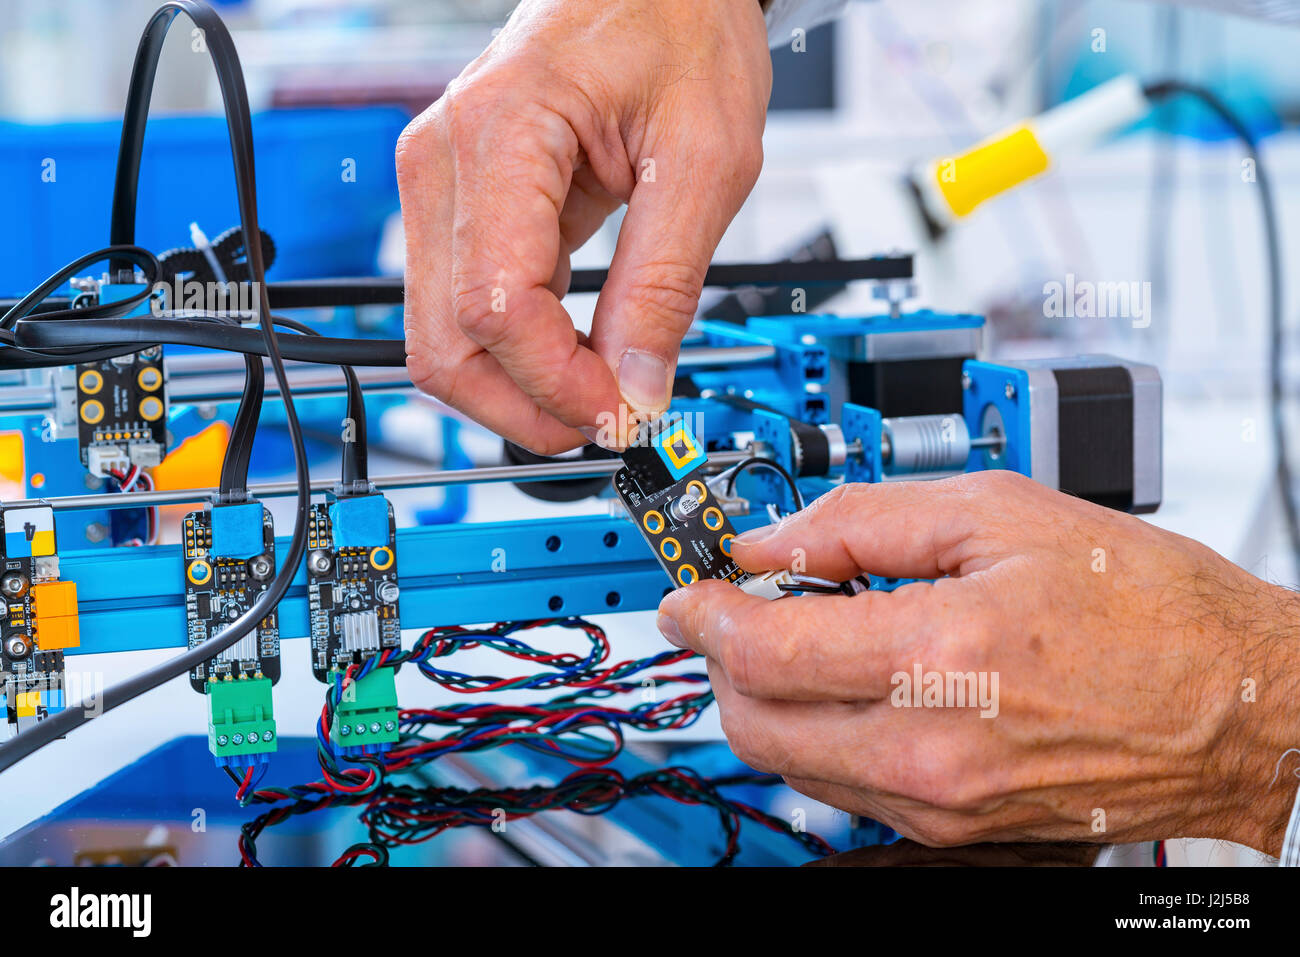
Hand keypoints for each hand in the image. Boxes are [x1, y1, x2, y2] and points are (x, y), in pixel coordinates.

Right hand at [397, 0, 771, 452]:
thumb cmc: (678, 24)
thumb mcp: (705, 159)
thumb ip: (665, 285)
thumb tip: (637, 388)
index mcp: (498, 135)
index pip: (493, 308)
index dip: (555, 384)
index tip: (620, 413)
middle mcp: (444, 162)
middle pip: (442, 342)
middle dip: (524, 407)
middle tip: (607, 425)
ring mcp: (442, 187)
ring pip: (443, 338)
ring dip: (518, 389)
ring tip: (602, 396)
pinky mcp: (461, 208)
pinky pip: (469, 310)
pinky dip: (522, 353)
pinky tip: (580, 359)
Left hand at [657, 471, 1299, 854]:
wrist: (1241, 705)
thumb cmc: (1145, 606)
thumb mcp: (998, 514)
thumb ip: (863, 520)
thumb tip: (771, 539)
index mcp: (938, 655)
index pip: (762, 650)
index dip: (703, 614)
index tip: (688, 591)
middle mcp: (930, 749)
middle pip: (755, 722)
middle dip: (718, 663)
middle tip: (725, 611)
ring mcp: (941, 803)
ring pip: (790, 764)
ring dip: (765, 699)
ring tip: (799, 636)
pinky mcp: (955, 829)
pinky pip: (846, 789)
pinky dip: (820, 734)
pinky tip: (853, 682)